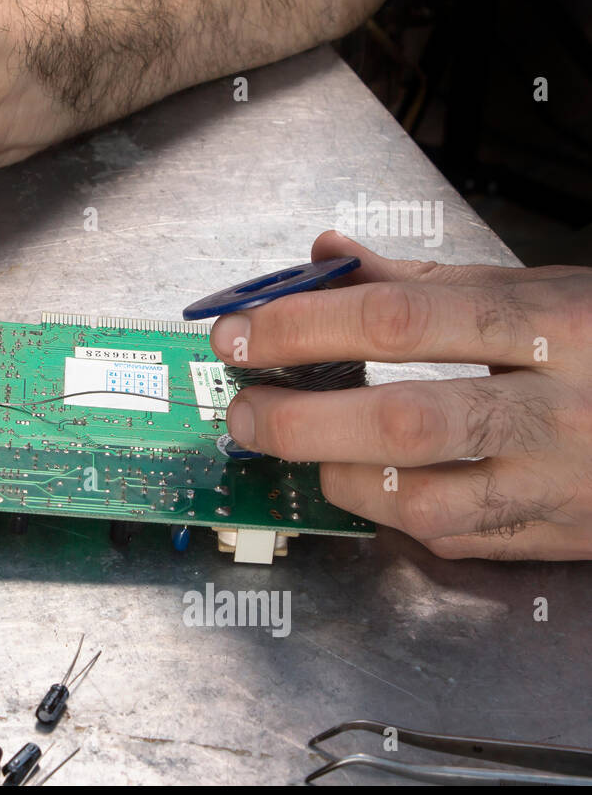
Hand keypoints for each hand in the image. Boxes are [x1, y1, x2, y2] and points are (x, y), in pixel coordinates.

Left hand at [210, 231, 591, 560]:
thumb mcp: (533, 286)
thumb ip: (422, 277)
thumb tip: (324, 256)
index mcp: (547, 323)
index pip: (398, 319)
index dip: (302, 326)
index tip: (238, 333)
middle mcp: (555, 406)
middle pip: (403, 419)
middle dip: (298, 418)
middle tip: (242, 409)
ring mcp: (557, 482)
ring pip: (423, 499)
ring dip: (336, 475)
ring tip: (296, 447)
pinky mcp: (551, 536)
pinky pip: (450, 538)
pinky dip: (388, 513)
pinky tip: (361, 481)